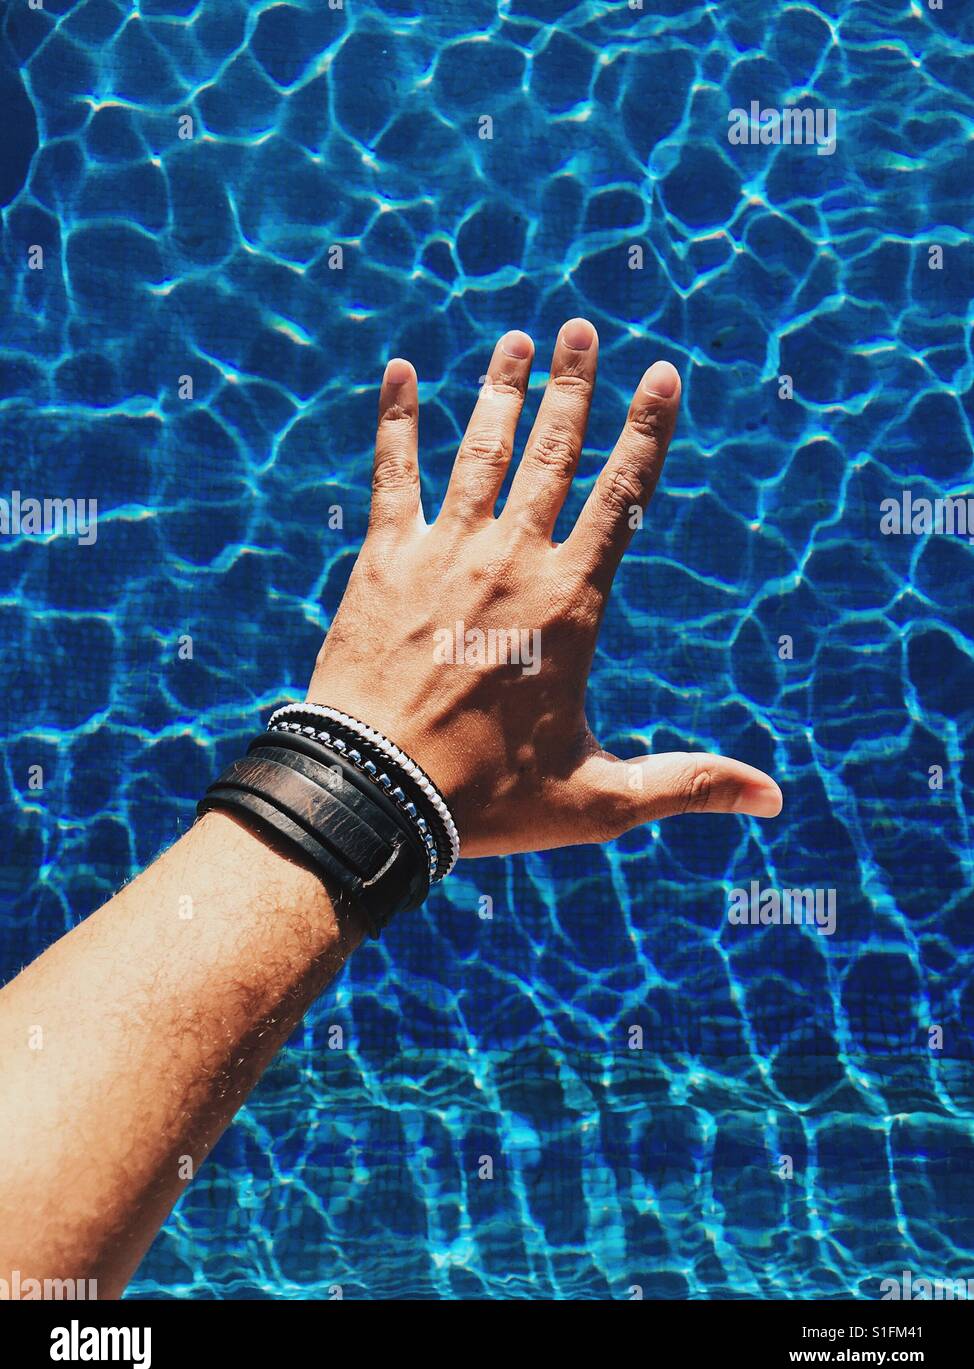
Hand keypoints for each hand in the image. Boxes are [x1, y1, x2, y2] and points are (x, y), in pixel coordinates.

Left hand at [308, 319, 781, 857]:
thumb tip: (772, 799)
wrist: (377, 795)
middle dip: (573, 388)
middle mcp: (512, 559)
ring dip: (502, 390)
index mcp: (570, 603)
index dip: (646, 433)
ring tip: (516, 339)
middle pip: (553, 453)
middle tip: (581, 330)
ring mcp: (444, 552)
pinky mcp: (383, 559)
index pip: (622, 497)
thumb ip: (687, 783)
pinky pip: (394, 473)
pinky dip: (398, 421)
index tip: (661, 377)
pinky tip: (401, 373)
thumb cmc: (489, 799)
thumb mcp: (600, 800)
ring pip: (482, 450)